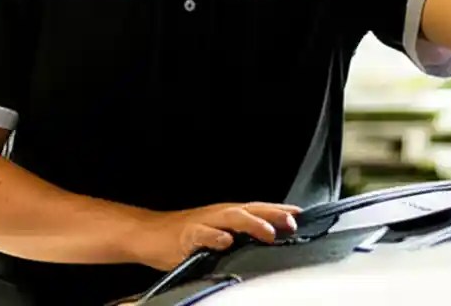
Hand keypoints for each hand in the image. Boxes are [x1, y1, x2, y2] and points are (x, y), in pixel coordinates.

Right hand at [133, 201, 301, 270]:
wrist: (148, 234)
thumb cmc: (185, 236)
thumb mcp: (216, 234)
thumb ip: (238, 236)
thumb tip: (267, 240)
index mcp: (227, 215)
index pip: (258, 209)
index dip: (279, 210)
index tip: (302, 214)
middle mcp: (218, 215)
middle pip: (249, 209)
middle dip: (272, 214)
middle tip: (293, 222)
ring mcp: (202, 223)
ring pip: (230, 218)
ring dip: (251, 223)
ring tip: (269, 232)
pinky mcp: (185, 236)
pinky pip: (202, 235)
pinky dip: (214, 238)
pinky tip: (226, 242)